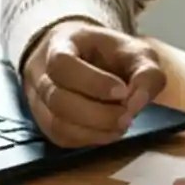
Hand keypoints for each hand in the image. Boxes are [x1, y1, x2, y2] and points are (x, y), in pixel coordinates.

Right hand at [20, 19, 166, 147]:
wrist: (85, 59)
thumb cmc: (109, 54)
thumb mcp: (135, 52)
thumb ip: (145, 73)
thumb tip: (137, 103)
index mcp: (60, 45)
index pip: (62, 64)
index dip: (92, 81)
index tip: (123, 90)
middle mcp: (41, 74)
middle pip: (57, 99)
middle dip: (97, 113)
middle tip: (127, 115)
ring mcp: (39, 101)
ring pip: (56, 124)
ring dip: (94, 130)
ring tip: (122, 124)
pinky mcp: (47, 123)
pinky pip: (62, 138)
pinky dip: (89, 139)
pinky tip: (110, 132)